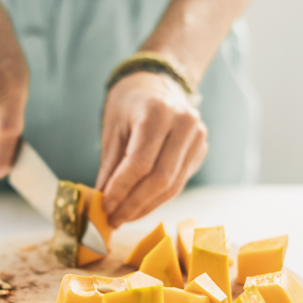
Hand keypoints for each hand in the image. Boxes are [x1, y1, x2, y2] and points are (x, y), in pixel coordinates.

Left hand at [96, 71, 207, 227]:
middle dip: (134, 204)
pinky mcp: (200, 151)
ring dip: (146, 207)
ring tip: (123, 218)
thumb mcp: (113, 129)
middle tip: (113, 219)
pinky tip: (139, 207)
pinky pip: (178, 182)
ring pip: (172, 185)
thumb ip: (110, 166)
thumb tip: (101, 202)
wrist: (158, 83)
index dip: (122, 189)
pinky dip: (157, 199)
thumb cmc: (129, 104)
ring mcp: (197, 138)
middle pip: (160, 178)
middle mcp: (184, 124)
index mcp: (157, 112)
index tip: (105, 207)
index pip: (140, 162)